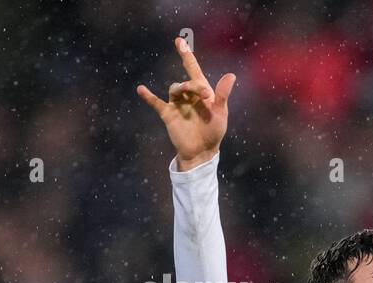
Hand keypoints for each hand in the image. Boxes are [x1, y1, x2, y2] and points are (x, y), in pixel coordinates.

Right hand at [137, 38, 236, 170]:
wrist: (202, 151)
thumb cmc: (214, 132)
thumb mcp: (221, 113)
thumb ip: (223, 94)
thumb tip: (231, 75)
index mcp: (202, 93)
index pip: (194, 70)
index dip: (187, 56)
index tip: (180, 41)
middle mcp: (188, 96)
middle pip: (186, 82)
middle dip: (193, 84)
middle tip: (204, 93)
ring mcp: (177, 104)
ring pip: (175, 89)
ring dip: (181, 89)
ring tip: (187, 92)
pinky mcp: (168, 114)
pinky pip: (156, 103)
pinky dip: (149, 97)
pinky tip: (141, 89)